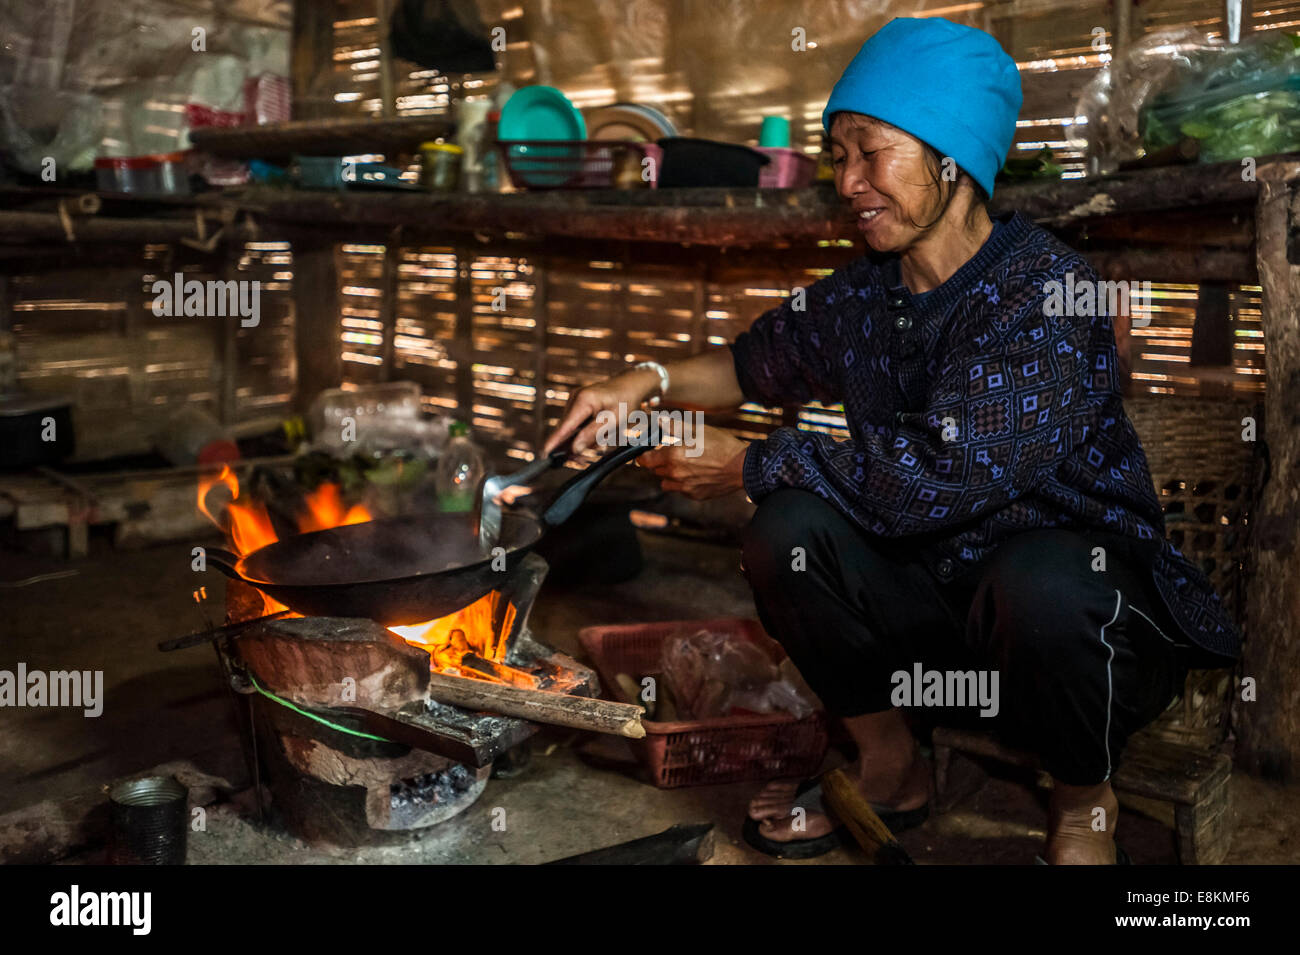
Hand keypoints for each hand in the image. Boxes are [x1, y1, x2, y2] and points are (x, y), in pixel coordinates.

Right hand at [543, 369, 660, 454]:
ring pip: (571, 430)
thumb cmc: (626, 401)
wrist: (631, 385)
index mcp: (583, 400)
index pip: (565, 426)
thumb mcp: (614, 420)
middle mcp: (575, 399)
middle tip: (582, 461)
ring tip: (600, 443)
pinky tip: (597, 436)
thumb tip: (574, 448)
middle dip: (573, 447)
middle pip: (566, 430)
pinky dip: (584, 434)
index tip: (543, 455)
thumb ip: (593, 434)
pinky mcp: (577, 405)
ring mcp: (575, 401)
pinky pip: (576, 425)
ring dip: (581, 441)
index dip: (554, 442)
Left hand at [638, 423, 748, 499]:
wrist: (741, 466)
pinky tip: (697, 474)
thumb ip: (674, 427)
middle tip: (673, 454)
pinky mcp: (694, 495)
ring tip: (685, 465)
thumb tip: (658, 420)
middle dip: (660, 463)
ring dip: (670, 475)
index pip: (645, 460)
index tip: (645, 453)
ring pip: (666, 482)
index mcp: (672, 455)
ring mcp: (684, 487)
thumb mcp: (697, 430)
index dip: (643, 456)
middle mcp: (675, 473)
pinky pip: (681, 490)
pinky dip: (684, 483)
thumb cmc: (721, 445)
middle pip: (656, 471)